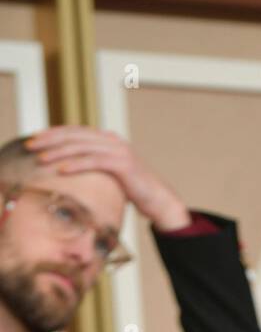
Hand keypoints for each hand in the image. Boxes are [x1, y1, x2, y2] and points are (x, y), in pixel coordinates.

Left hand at [25, 126, 191, 228]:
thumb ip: (95, 166)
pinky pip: (94, 162)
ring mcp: (118, 150)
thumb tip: (72, 169)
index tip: (35, 140)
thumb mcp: (110, 175)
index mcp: (107, 139)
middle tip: (31, 145)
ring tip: (41, 158)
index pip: (75, 131)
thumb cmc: (133, 191)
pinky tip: (61, 170)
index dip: (54, 133)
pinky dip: (76, 165)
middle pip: (75, 135)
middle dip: (50, 139)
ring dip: (59, 152)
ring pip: (81, 147)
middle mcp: (112, 140)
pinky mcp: (122, 164)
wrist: (158, 200)